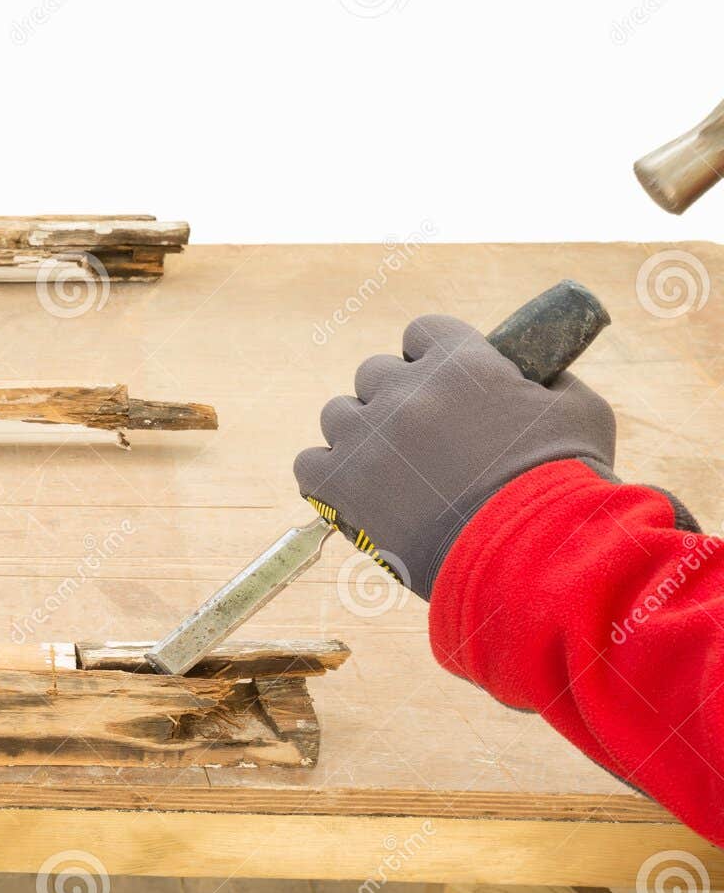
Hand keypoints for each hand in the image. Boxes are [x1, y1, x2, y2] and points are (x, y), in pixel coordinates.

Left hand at [293, 314, 615, 599]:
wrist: (528, 559)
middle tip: (421, 440)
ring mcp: (365, 436)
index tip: (443, 386)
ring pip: (339, 416)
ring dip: (360, 438)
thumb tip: (535, 375)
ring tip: (391, 474)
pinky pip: (310, 465)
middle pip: (375, 375)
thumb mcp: (581, 413)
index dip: (431, 359)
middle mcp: (402, 390)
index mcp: (457, 361)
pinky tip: (355, 497)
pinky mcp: (337, 484)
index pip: (422, 333)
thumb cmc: (563, 486)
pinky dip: (329, 479)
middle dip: (395, 400)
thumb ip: (550, 382)